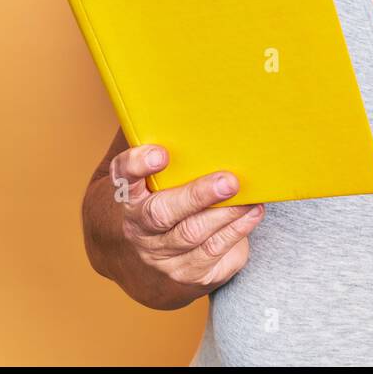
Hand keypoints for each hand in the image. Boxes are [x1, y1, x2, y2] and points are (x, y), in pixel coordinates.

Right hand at [108, 143, 264, 297]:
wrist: (123, 262)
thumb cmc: (131, 204)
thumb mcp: (123, 177)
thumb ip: (140, 143)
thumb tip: (157, 95)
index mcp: (120, 198)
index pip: (124, 177)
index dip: (139, 165)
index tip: (160, 154)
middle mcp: (137, 231)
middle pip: (164, 213)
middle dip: (198, 196)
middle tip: (229, 180)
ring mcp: (161, 259)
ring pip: (196, 237)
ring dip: (228, 216)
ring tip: (252, 196)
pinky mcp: (186, 278)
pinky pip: (215, 256)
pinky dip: (237, 235)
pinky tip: (252, 214)